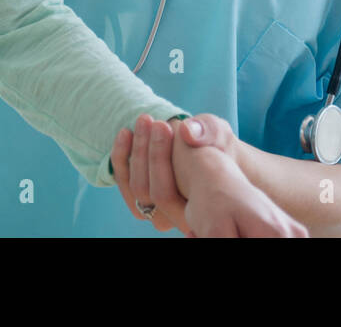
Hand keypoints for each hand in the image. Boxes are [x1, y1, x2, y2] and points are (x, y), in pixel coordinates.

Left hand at [112, 113, 236, 233]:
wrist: (210, 152)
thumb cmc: (218, 145)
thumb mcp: (219, 134)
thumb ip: (209, 133)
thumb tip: (188, 133)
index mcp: (197, 213)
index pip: (167, 194)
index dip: (160, 159)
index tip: (166, 125)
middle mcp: (175, 219)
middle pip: (151, 192)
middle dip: (149, 151)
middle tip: (154, 121)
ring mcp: (157, 212)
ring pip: (136, 187)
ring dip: (136, 150)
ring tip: (143, 121)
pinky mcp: (141, 199)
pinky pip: (125, 183)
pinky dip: (121, 156)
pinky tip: (125, 132)